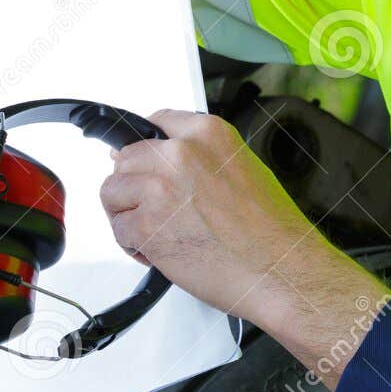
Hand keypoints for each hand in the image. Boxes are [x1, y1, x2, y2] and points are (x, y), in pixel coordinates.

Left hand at [99, 112, 390, 386]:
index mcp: (208, 133)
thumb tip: (167, 161)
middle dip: (134, 184)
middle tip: (154, 207)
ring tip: (158, 231)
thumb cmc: (271, 229)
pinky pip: (118, 229)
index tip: (145, 161)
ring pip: (112, 192)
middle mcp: (180, 154)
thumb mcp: (244, 168)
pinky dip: (132, 244)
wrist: (279, 269)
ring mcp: (159, 188)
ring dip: (127, 213)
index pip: (155, 122)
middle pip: (126, 158)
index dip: (148, 148)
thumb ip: (202, 158)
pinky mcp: (146, 225)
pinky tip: (161, 250)